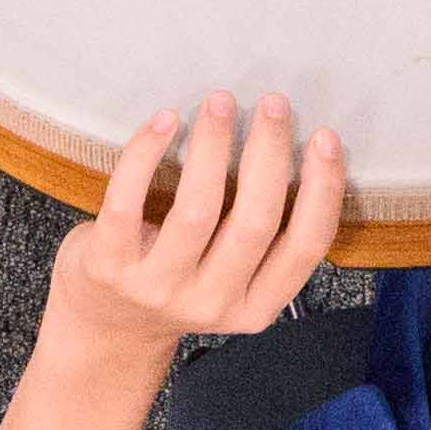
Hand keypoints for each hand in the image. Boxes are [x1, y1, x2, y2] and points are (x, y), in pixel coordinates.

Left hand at [42, 90, 347, 363]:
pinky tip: (166, 120)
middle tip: (273, 103)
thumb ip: (261, 239)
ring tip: (220, 102)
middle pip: (255, 222)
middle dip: (270, 153)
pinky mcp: (109, 265)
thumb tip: (288, 147)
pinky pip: (128, 200)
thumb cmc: (179, 283)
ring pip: (197, 209)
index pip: (305, 246)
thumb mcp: (232, 281)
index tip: (324, 137)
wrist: (106, 327)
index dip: (322, 189)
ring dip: (213, 145)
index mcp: (256, 307)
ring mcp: (158, 288)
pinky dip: (147, 153)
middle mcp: (212, 303)